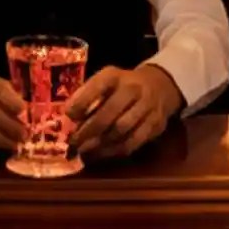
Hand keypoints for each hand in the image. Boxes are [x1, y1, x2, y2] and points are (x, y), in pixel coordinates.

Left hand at [66, 65, 183, 158]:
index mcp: (115, 76)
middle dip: (88, 131)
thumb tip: (69, 116)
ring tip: (85, 151)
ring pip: (122, 131)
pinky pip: (133, 142)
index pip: (96, 87)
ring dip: (100, 144)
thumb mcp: (105, 80)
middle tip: (74, 142)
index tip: (68, 115)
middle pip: (109, 113)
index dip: (81, 103)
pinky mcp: (156, 125)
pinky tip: (102, 153)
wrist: (160, 86)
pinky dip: (114, 151)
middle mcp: (133, 89)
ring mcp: (148, 107)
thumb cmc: (122, 86)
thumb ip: (87, 95)